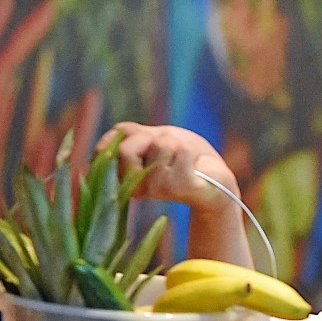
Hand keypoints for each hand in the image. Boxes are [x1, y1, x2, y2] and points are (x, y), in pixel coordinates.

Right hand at [103, 122, 236, 211]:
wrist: (214, 178)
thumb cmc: (180, 156)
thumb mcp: (150, 140)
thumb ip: (130, 135)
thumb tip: (115, 131)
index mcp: (124, 178)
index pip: (107, 149)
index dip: (129, 138)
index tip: (148, 144)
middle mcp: (137, 188)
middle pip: (125, 149)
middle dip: (150, 138)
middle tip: (166, 150)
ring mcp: (158, 189)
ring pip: (160, 144)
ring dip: (176, 144)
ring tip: (183, 159)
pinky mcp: (181, 187)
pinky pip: (182, 150)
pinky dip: (191, 150)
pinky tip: (193, 165)